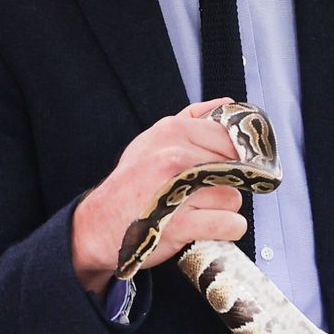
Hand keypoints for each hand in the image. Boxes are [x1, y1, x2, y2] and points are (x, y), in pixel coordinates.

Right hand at [71, 98, 245, 293]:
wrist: (99, 224)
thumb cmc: (131, 184)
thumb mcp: (152, 139)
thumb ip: (191, 118)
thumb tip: (228, 103)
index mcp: (172, 131)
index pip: (230, 137)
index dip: (234, 156)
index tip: (225, 169)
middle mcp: (174, 156)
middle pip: (235, 168)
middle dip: (226, 183)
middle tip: (205, 193)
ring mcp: (178, 189)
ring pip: (234, 197)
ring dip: (224, 209)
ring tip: (198, 211)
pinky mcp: (182, 224)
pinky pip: (230, 223)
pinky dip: (226, 230)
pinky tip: (206, 227)